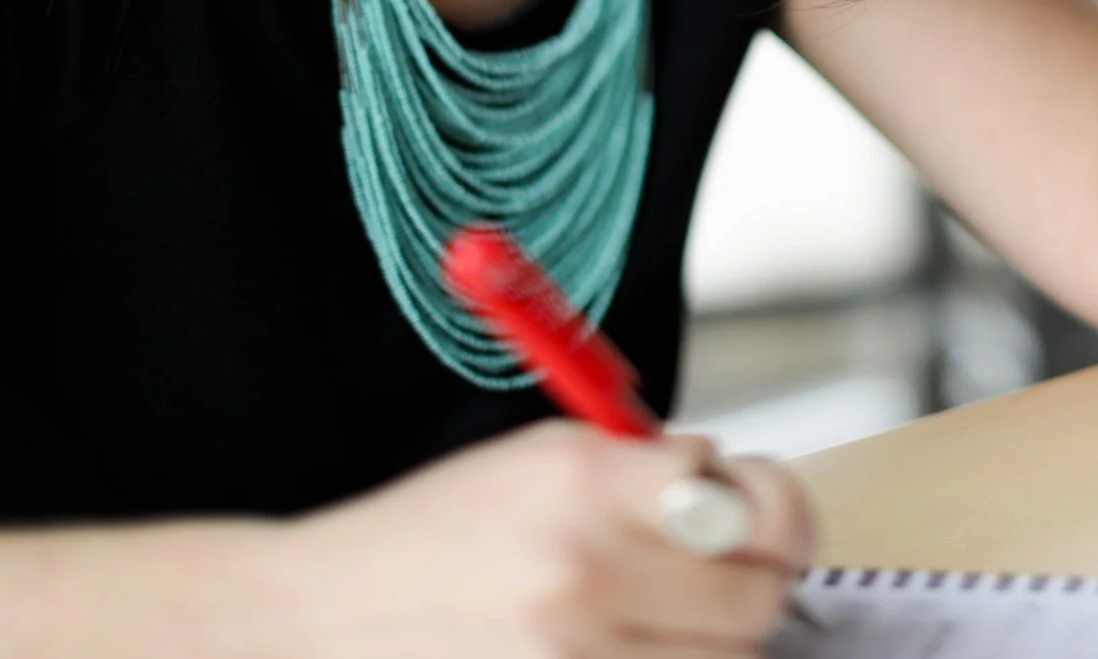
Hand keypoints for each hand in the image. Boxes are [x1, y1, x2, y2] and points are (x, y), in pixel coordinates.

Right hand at [278, 421, 813, 658]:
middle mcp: (584, 575)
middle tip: (720, 573)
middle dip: (752, 582)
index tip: (760, 512)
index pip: (748, 506)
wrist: (323, 620)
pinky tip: (633, 650)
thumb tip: (739, 488)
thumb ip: (646, 468)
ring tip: (659, 618)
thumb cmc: (434, 533)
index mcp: (584, 483)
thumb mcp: (540, 457)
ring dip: (712, 645)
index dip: (773, 509)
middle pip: (755, 604)